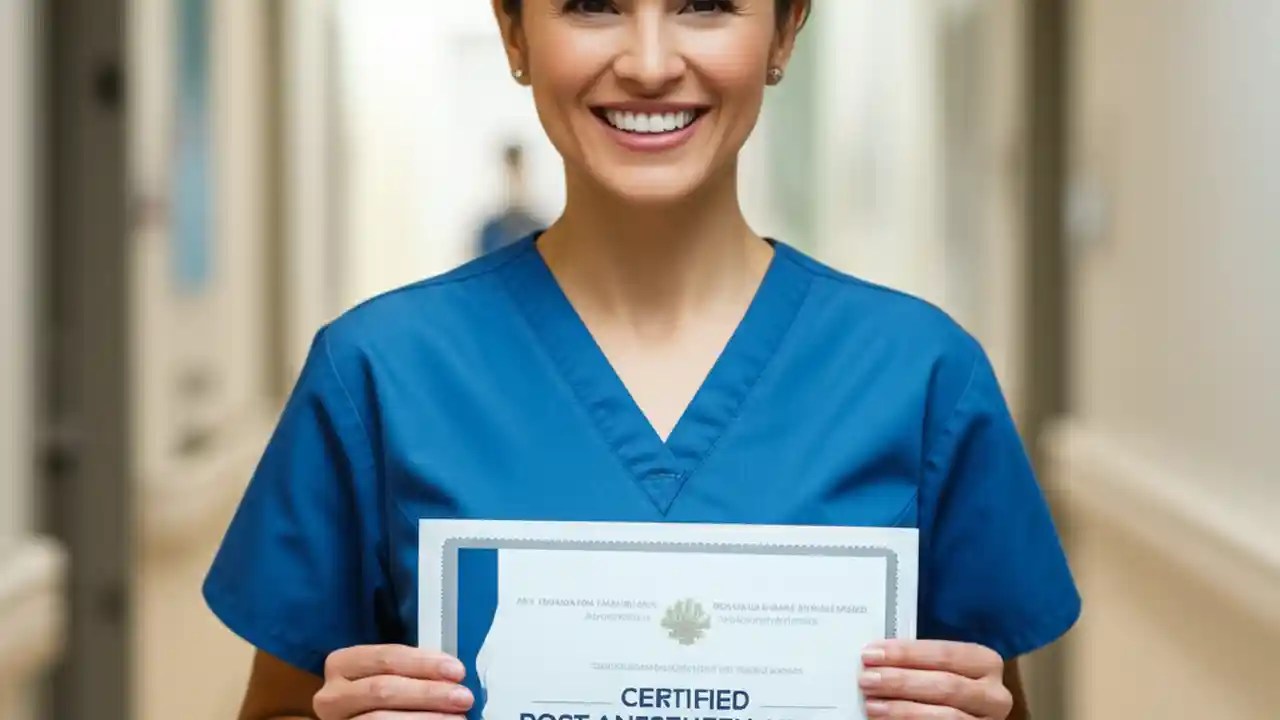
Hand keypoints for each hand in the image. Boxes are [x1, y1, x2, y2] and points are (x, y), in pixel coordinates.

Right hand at [313, 644, 474, 718]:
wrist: (363, 718)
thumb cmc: (379, 697)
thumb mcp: (385, 676)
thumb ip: (410, 673)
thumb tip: (452, 675)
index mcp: (342, 665)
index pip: (386, 657)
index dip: (424, 663)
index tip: (457, 670)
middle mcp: (331, 695)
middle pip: (382, 689)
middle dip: (427, 692)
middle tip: (463, 697)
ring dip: (426, 719)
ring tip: (458, 719)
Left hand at [858, 640, 1011, 718]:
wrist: (955, 712)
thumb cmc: (943, 685)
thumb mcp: (938, 668)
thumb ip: (917, 662)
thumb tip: (876, 657)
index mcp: (985, 663)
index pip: (945, 653)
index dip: (906, 653)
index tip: (872, 653)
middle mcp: (994, 694)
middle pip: (946, 685)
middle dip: (901, 681)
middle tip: (867, 679)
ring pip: (947, 716)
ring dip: (903, 710)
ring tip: (872, 705)